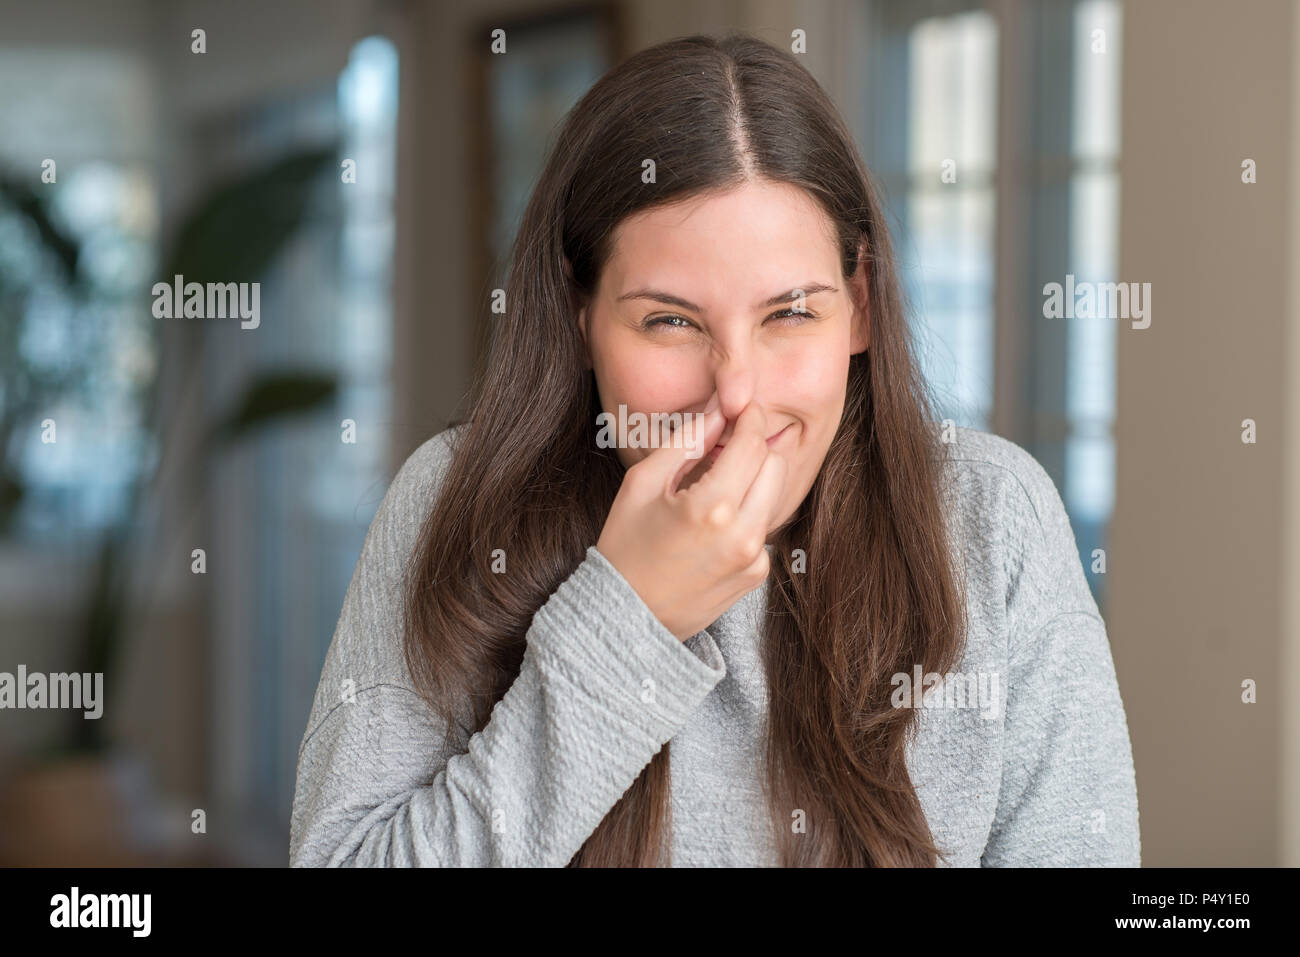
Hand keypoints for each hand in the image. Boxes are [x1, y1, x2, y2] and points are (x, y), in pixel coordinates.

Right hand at [595, 395, 788, 639]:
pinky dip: (746, 516)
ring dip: (753, 481)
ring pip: (775, 495)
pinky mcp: (757, 575)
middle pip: (775, 465)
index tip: (743, 407)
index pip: (752, 443)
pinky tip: (714, 526)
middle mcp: (743, 534)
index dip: (750, 417)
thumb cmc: (626, 545)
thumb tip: (718, 410)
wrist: (627, 616)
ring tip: (715, 487)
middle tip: (727, 444)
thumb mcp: (642, 483)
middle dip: (755, 448)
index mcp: (712, 507)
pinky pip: (763, 527)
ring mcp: (754, 558)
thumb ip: (686, 441)